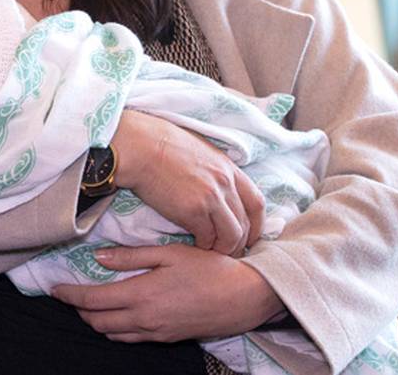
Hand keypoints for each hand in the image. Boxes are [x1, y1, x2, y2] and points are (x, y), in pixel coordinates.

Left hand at [50, 243, 283, 341]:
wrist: (246, 297)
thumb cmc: (210, 268)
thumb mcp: (170, 253)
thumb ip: (132, 256)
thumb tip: (99, 258)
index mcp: (141, 295)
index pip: (92, 301)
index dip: (69, 296)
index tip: (54, 289)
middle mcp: (145, 319)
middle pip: (97, 323)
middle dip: (79, 311)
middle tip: (71, 295)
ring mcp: (156, 333)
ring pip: (113, 335)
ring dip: (97, 321)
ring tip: (91, 304)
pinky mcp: (168, 339)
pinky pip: (132, 338)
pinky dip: (117, 328)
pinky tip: (120, 313)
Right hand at [110, 110, 263, 254]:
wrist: (140, 147)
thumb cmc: (162, 146)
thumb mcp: (200, 151)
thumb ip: (215, 170)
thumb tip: (218, 185)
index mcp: (229, 168)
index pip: (257, 203)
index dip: (256, 224)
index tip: (249, 235)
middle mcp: (225, 184)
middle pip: (246, 223)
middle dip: (240, 242)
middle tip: (230, 251)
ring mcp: (211, 198)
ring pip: (231, 235)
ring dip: (223, 248)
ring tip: (211, 251)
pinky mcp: (193, 211)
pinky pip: (207, 238)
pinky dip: (203, 245)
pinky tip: (195, 244)